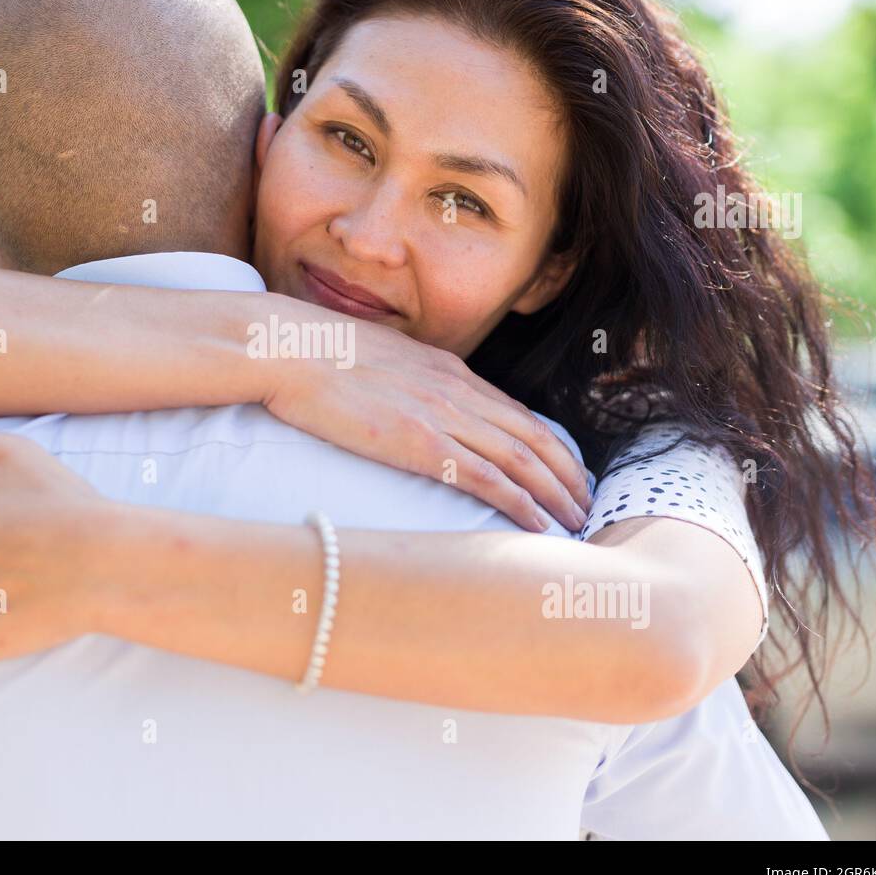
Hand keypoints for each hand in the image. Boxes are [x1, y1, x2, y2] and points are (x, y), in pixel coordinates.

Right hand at [262, 319, 590, 532]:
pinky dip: (521, 503)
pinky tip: (539, 525)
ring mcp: (442, 416)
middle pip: (534, 437)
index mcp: (447, 370)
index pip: (516, 414)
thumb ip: (407, 382)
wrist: (287, 348)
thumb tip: (410, 404)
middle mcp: (457, 391)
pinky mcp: (420, 442)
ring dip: (556, 494)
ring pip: (522, 460)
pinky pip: (487, 478)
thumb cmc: (316, 354)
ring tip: (578, 522)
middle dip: (568, 474)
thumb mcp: (376, 360)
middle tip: (588, 505)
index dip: (549, 446)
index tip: (565, 473)